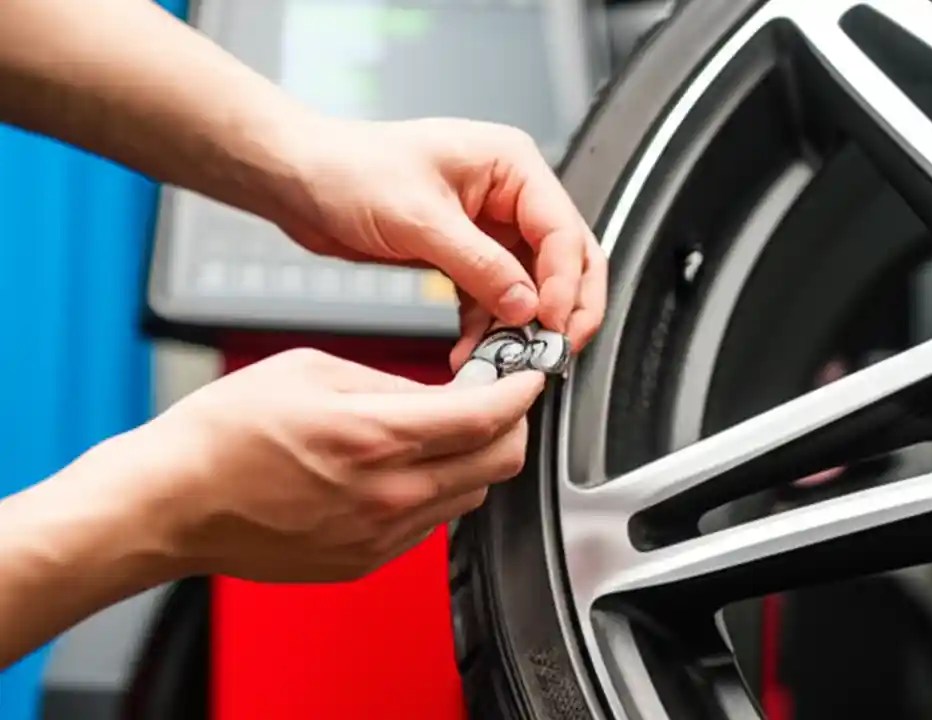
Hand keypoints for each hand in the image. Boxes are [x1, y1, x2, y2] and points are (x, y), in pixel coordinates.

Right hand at [112, 348, 543, 582]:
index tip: (529, 376)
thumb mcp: (311, 370)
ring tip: (446, 431)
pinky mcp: (367, 560)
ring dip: (474, 460)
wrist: (173, 502)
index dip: (522, 392)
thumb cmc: (223, 436)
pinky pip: (430, 523)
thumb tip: (437, 391)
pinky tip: (406, 467)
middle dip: (510, 425)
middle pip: (496, 463)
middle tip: (497, 400)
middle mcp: (388, 494)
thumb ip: (389, 382)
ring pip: (469, 495)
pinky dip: (436, 490)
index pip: (487, 418)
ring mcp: (380, 535)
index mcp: (376, 437)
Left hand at [274, 117, 606, 367]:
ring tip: (504, 359)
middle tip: (553, 349)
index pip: (562, 230)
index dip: (563, 282)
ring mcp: (491, 226)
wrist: (298, 179)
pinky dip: (490, 329)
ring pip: (534, 286)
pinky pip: (497, 299)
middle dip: (562, 308)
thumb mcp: (420, 219)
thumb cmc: (348, 169)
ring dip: (522, 325)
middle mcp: (510, 194)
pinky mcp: (467, 255)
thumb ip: (480, 265)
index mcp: (512, 165)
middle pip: (565, 259)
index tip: (549, 322)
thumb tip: (527, 305)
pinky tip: (472, 352)